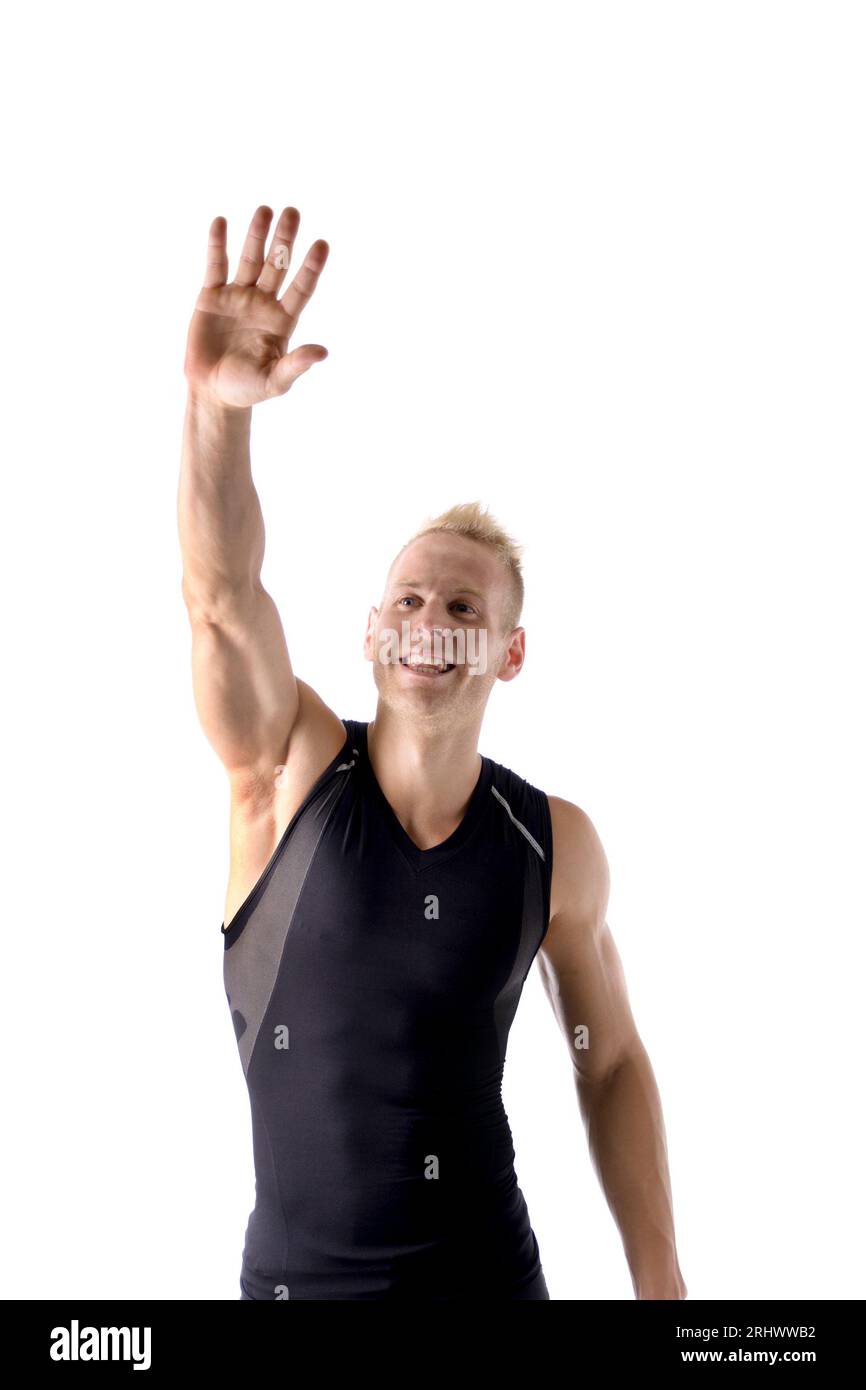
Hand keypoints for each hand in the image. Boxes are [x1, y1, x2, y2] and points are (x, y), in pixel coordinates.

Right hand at [184, 204, 328, 408]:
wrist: (212, 393)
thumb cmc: (247, 390)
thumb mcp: (275, 381)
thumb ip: (296, 365)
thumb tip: (322, 352)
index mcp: (283, 320)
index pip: (301, 288)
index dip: (311, 267)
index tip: (322, 244)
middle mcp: (263, 302)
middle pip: (277, 265)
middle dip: (285, 239)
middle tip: (293, 212)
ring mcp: (238, 296)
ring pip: (250, 259)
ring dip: (256, 234)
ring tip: (265, 209)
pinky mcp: (212, 296)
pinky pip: (216, 265)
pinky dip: (217, 245)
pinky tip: (220, 222)